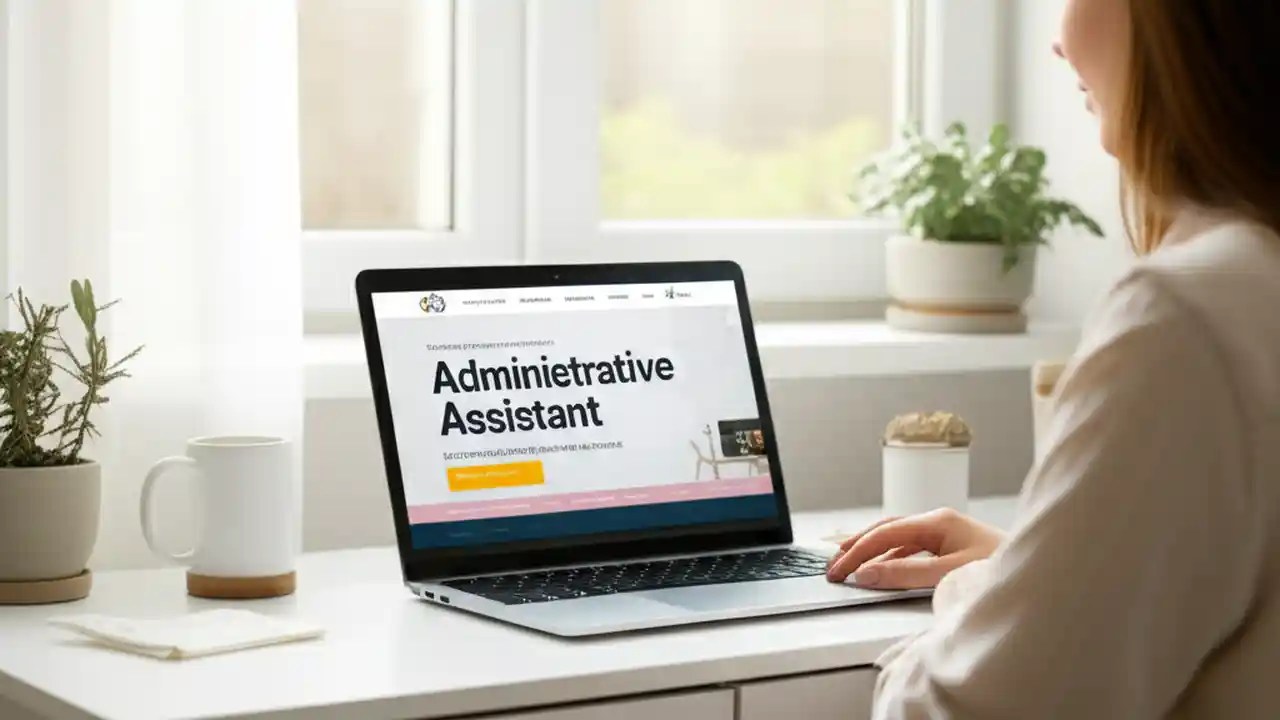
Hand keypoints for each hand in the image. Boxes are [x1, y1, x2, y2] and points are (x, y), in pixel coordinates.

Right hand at [826, 508, 1004, 588]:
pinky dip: (889, 559)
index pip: (885, 533)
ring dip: (871, 552)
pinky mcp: (950, 547)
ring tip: (847, 564)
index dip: (858, 552)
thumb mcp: (950, 573)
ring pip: (896, 539)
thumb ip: (907, 574)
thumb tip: (868, 574)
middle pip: (886, 530)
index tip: (839, 571)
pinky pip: (910, 549)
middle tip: (833, 567)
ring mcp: (944, 533)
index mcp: (938, 520)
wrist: (1043, 572)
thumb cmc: (1002, 568)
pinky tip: (879, 571)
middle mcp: (938, 522)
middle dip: (857, 547)